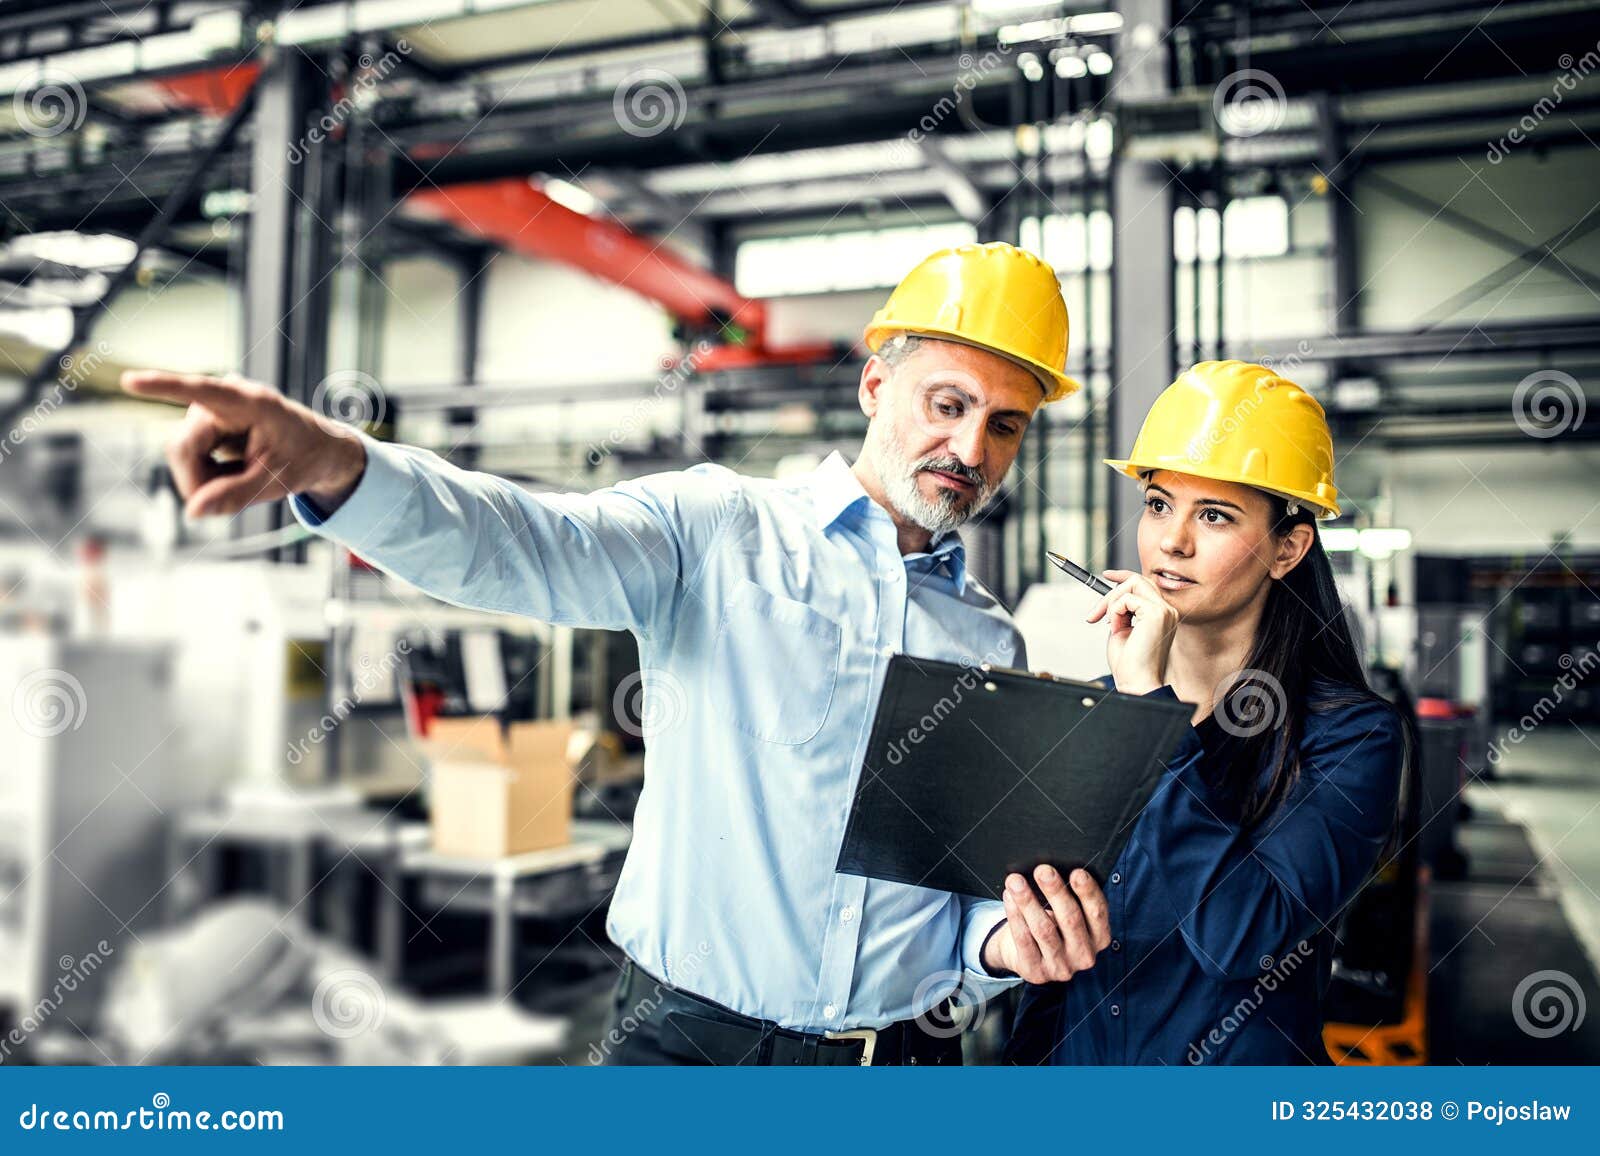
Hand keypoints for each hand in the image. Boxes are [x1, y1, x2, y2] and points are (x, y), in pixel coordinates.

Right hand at [121, 371, 367, 518]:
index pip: (202, 391)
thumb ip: (235, 497)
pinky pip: (187, 454)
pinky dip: (205, 472)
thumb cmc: (302, 458)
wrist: (317, 449)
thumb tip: (192, 512)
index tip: (131, 381)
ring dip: (203, 478)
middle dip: (197, 481)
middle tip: (224, 504)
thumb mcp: (277, 483)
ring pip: (181, 453)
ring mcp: (210, 408)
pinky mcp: (203, 421)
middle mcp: (224, 398)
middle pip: (183, 447)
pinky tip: (231, 470)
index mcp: (252, 402)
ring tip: (241, 477)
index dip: (165, 387)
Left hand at [981, 865, 1110, 982]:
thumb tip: (1053, 871)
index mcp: (1099, 938)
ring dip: (1028, 901)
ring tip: (1016, 881)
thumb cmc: (1054, 926)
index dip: (1088, 892)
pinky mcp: (1036, 972)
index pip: (1098, 913)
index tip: (1077, 873)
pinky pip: (1023, 939)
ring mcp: (1061, 967)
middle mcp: (1084, 955)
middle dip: (1055, 891)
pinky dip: (1015, 915)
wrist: (1029, 956)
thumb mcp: (1068, 915)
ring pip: (1043, 929)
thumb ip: (1070, 898)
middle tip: (1042, 871)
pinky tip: (1009, 897)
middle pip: (1070, 919)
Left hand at [1088, 568, 1178, 695]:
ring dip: (1111, 603)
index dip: (1124, 575)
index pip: (1145, 584)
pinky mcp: (1156, 613)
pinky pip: (1126, 598)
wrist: (1136, 682)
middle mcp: (1167, 610)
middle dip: (1110, 594)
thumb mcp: (1122, 631)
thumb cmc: (1129, 664)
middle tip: (1095, 616)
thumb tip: (1112, 598)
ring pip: (1132, 584)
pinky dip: (1114, 613)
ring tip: (1110, 626)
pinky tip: (1117, 630)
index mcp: (1161, 615)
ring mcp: (1164, 611)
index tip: (1106, 575)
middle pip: (1137, 580)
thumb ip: (1122, 612)